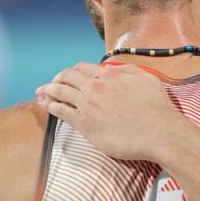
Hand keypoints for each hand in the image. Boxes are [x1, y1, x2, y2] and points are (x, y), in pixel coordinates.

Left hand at [35, 62, 191, 160]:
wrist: (159, 132)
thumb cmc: (158, 109)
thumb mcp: (148, 79)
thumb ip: (130, 70)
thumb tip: (117, 68)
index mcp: (111, 75)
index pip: (84, 68)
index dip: (73, 71)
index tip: (68, 76)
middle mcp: (97, 86)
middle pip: (68, 77)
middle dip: (57, 79)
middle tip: (51, 83)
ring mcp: (89, 104)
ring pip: (61, 92)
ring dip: (47, 90)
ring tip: (40, 92)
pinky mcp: (85, 123)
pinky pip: (61, 111)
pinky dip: (50, 106)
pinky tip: (45, 105)